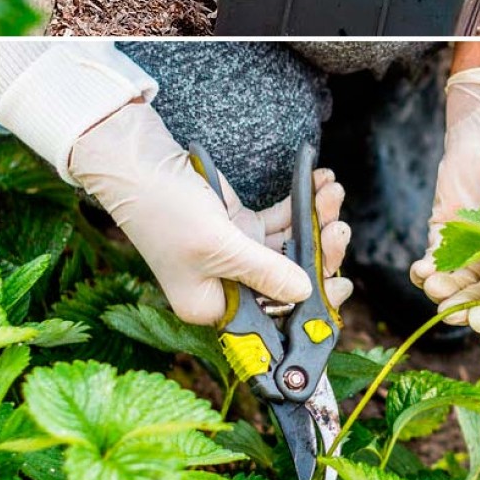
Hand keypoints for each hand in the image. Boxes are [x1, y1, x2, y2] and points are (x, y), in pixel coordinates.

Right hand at [69, 101, 351, 324]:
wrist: (138, 161)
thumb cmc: (164, 209)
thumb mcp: (217, 246)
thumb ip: (264, 271)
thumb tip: (305, 292)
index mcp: (212, 306)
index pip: (271, 319)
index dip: (310, 306)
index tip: (341, 287)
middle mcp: (225, 285)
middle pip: (288, 281)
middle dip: (319, 255)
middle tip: (340, 229)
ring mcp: (235, 253)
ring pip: (289, 247)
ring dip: (315, 220)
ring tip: (331, 192)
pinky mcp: (238, 224)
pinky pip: (280, 221)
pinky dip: (300, 204)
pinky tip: (318, 182)